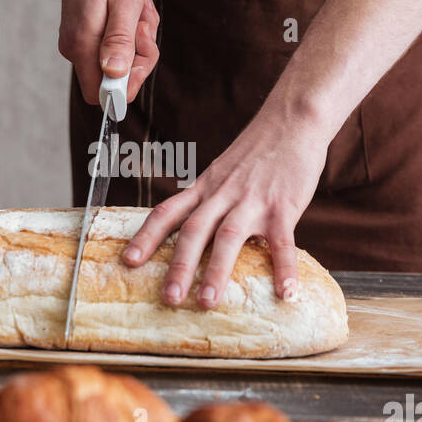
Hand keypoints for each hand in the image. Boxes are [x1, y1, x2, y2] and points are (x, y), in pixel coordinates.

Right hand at [57, 0, 158, 104]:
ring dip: (138, 38)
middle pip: (115, 79)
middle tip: (143, 22)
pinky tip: (131, 7)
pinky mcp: (86, 34)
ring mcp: (79, 42)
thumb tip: (115, 74)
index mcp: (82, 45)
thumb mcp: (126, 3)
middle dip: (140, 54)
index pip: (103, 95)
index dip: (128, 84)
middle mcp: (75, 49)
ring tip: (138, 7)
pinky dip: (130, 30)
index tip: (141, 51)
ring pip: (119, 60)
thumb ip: (120, 41)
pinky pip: (116, 45)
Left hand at [121, 105, 329, 306]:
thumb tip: (201, 235)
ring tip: (207, 302)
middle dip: (179, 266)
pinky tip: (286, 294)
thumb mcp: (224, 171)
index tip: (128, 261)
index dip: (146, 237)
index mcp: (205, 188)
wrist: (292, 119)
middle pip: (193, 230)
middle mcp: (222, 195)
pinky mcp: (283, 206)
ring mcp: (252, 201)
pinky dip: (284, 269)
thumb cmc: (259, 149)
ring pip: (228, 237)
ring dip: (216, 271)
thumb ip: (213, 200)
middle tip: (169, 298)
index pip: (167, 212)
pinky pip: (283, 243)